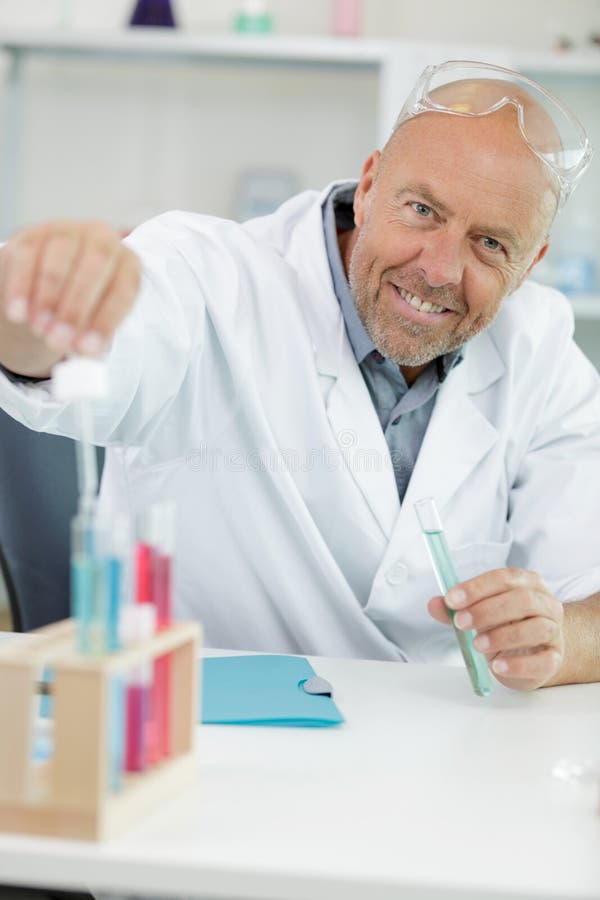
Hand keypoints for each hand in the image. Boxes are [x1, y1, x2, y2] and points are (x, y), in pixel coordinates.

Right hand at [0, 220, 139, 356]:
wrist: (48, 280)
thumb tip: (85, 354)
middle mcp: (102, 238)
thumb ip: (93, 334)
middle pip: (93, 270)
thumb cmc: (83, 303)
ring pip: (58, 262)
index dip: (106, 322)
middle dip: (75, 310)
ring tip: (39, 330)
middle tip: (59, 341)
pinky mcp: (33, 235)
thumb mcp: (96, 316)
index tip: (88, 350)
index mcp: (127, 262)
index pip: (123, 291)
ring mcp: (66, 231)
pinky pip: (26, 260)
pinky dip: (21, 289)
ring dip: (48, 300)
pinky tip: (18, 314)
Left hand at [428, 568, 563, 690]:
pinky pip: (542, 660)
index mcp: (527, 583)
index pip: (504, 578)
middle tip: (460, 623)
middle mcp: (545, 603)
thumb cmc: (506, 626)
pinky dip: (518, 664)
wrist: (534, 654)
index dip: (476, 587)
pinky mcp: (554, 658)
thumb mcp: (480, 613)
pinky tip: (497, 666)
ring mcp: (553, 631)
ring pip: (535, 628)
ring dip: (502, 635)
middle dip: (487, 610)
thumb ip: (457, 608)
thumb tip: (434, 604)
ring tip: (477, 645)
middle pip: (522, 599)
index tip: (451, 599)